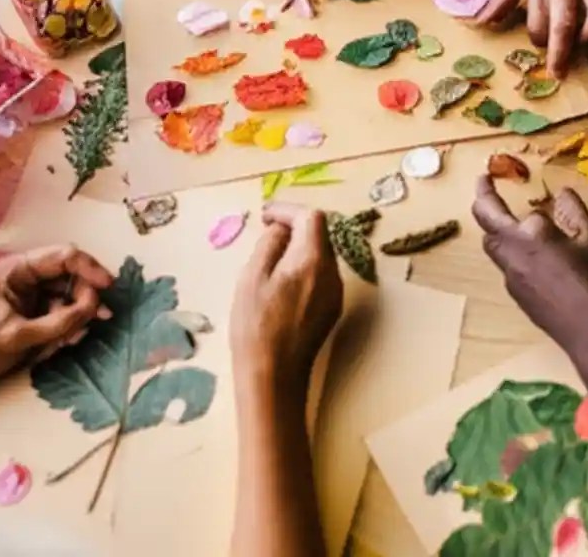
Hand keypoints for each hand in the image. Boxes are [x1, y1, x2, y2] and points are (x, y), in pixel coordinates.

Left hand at [0, 245, 112, 388]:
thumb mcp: (22, 336)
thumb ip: (61, 320)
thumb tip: (94, 306)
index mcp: (15, 270)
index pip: (63, 256)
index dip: (89, 269)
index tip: (108, 288)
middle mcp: (22, 275)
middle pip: (67, 275)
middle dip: (85, 296)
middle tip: (100, 318)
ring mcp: (24, 292)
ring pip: (64, 293)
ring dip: (76, 313)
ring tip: (76, 336)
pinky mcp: (26, 309)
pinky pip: (55, 309)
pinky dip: (65, 323)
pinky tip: (65, 340)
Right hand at [232, 204, 343, 388]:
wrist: (274, 376)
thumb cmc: (256, 327)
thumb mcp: (252, 278)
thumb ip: (269, 245)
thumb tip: (280, 230)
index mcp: (314, 261)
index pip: (312, 217)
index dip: (288, 210)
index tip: (265, 215)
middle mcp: (333, 274)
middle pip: (320, 235)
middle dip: (295, 225)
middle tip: (266, 230)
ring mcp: (335, 294)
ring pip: (321, 256)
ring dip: (299, 246)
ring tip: (270, 254)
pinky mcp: (331, 310)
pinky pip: (321, 276)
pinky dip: (304, 266)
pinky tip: (282, 279)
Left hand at [471, 176, 587, 353]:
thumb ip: (574, 213)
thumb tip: (562, 193)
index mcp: (530, 236)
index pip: (515, 209)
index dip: (519, 195)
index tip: (490, 175)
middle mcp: (513, 257)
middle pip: (487, 227)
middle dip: (486, 206)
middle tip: (488, 188)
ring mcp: (513, 280)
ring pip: (496, 250)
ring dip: (500, 232)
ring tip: (516, 222)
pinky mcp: (519, 299)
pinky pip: (510, 269)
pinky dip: (517, 255)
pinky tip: (543, 257)